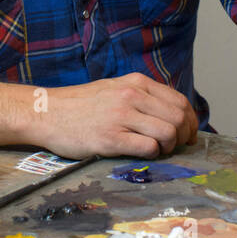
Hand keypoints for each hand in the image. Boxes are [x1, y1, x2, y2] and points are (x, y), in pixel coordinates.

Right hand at [40, 73, 197, 159]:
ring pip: (168, 133)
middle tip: (176, 147)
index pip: (179, 101)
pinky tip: (142, 153)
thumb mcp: (114, 88)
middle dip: (184, 136)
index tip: (189, 134)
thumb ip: (140, 96)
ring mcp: (121, 116)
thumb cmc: (80, 105)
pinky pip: (148, 148)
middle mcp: (132, 96)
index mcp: (135, 83)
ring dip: (169, 147)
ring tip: (158, 151)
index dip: (190, 121)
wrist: (46, 112)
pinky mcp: (111, 138)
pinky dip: (152, 154)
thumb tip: (169, 114)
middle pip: (179, 117)